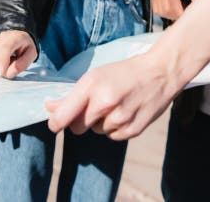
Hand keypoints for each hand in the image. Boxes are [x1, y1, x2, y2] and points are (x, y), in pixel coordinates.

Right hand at [0, 30, 36, 78]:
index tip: (0, 74)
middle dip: (4, 70)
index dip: (2, 61)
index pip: (5, 48)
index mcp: (14, 37)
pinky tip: (1, 60)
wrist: (16, 36)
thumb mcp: (31, 54)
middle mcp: (0, 38)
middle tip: (14, 64)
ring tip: (8, 60)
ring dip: (0, 68)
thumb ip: (22, 64)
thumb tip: (9, 74)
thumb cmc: (25, 46)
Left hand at [45, 51, 178, 139]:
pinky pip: (113, 136)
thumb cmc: (124, 72)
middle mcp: (104, 103)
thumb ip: (72, 96)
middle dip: (80, 120)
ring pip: (96, 131)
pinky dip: (115, 127)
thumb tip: (50, 109)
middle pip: (77, 127)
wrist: (160, 73)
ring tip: (116, 104)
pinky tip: (126, 111)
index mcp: (91, 85)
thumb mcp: (95, 76)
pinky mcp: (132, 130)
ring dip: (101, 122)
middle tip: (93, 105)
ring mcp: (119, 119)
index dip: (55, 123)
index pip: (63, 117)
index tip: (54, 124)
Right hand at [151, 0, 200, 19]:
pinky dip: (164, 12)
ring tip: (178, 11)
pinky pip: (156, 9)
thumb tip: (198, 7)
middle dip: (176, 16)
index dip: (180, 13)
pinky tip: (171, 9)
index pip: (173, 4)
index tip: (187, 15)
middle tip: (184, 14)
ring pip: (160, 11)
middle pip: (166, 9)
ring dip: (170, 15)